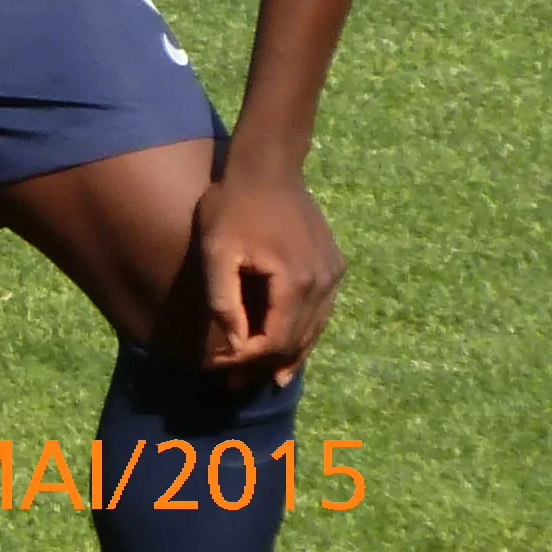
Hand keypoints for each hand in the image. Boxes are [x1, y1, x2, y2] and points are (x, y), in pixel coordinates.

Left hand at [184, 163, 342, 382]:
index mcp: (296, 284)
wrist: (268, 166)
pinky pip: (319, 312)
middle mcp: (324, 285)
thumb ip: (223, 300)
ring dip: (286, 355)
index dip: (245, 360)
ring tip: (260, 380)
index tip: (217, 368)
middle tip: (232, 386)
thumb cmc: (233, 205)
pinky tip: (287, 348)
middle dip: (262, 366)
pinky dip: (302, 333)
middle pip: (296, 341)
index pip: (274, 340)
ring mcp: (333, 276)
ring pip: (312, 331)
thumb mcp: (216, 250)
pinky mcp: (334, 267)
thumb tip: (233, 346)